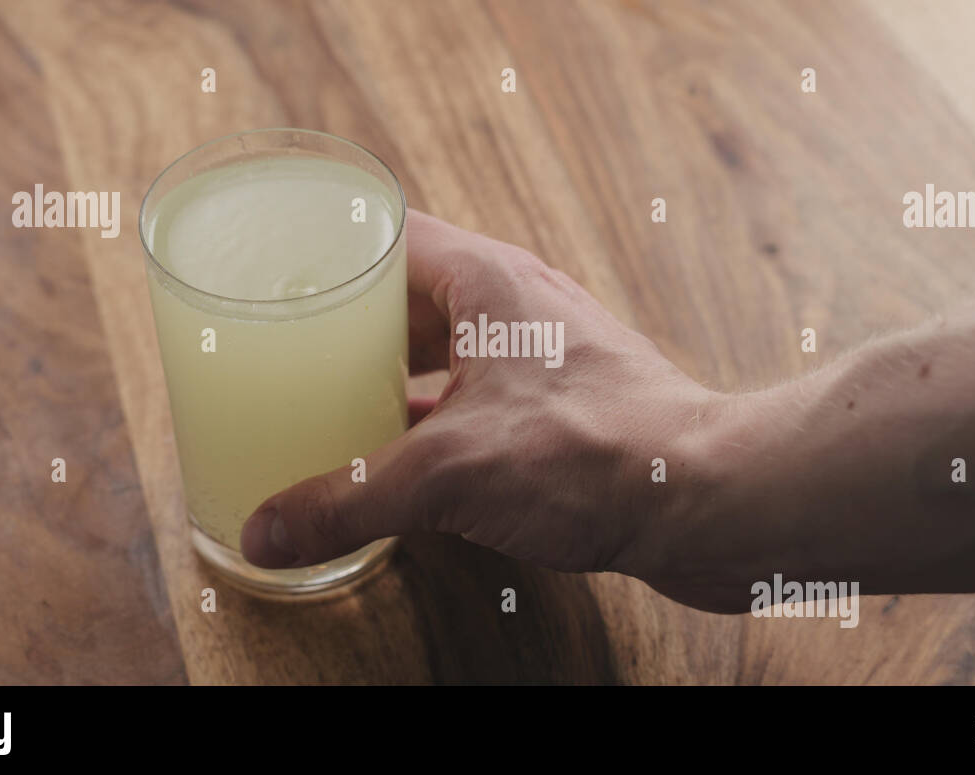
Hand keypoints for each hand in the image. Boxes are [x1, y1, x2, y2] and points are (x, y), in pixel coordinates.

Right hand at [241, 210, 728, 597]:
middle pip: (412, 298)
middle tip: (288, 354)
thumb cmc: (599, 453)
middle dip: (351, 327)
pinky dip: (434, 427)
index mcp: (488, 282)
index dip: (331, 250)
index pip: (390, 234)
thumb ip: (348, 499)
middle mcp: (517, 308)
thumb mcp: (447, 473)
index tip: (278, 275)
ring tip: (329, 409)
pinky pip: (478, 404)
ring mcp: (544, 360)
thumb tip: (267, 530)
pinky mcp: (564, 411)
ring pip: (448, 355)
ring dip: (392, 380)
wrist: (707, 501)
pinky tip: (400, 463)